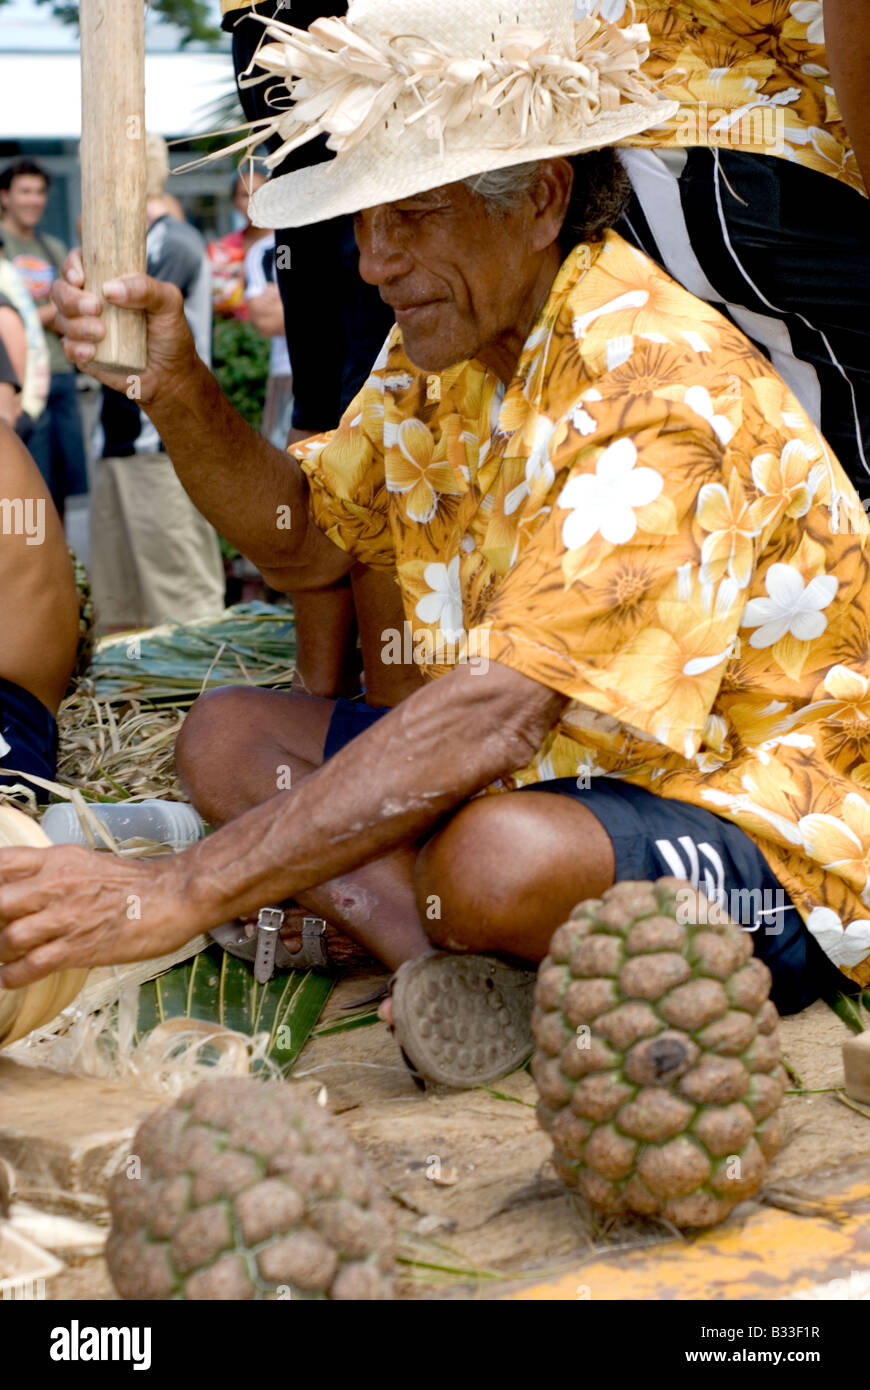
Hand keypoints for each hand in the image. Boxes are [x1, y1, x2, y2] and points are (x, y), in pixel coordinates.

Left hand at [0, 845, 204, 987]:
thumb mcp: (84, 861)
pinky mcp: (78, 948)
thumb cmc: (130, 882)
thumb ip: (49, 872)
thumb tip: (18, 888)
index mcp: (56, 859)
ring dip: (1, 951)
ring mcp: (66, 917)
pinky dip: (12, 976)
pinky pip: (31, 966)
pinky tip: (11, 977)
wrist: (172, 897)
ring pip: (9, 938)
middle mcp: (55, 884)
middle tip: (1, 931)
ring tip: (7, 956)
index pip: (1, 863)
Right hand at [50, 249, 198, 404]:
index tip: (81, 278)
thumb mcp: (169, 303)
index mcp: (107, 280)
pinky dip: (76, 348)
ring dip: (76, 325)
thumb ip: (146, 288)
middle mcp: (90, 300)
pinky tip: (92, 352)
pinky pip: (67, 347)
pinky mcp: (83, 352)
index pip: (77, 262)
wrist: (171, 374)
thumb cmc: (169, 333)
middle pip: (60, 290)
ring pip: (60, 318)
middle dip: (72, 298)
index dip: (72, 266)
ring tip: (102, 333)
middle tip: (96, 308)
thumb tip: (110, 289)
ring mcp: (83, 327)